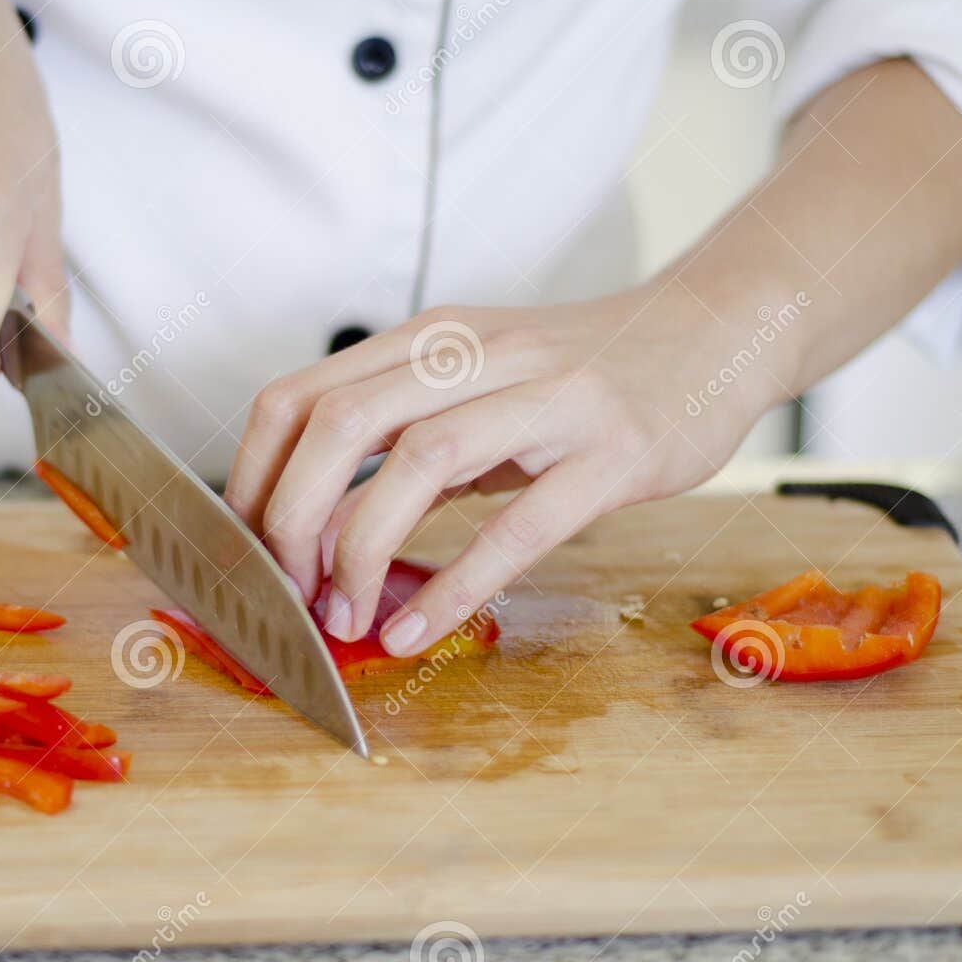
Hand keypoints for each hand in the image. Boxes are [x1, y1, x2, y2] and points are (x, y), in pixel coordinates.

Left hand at [224, 288, 786, 655]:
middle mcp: (477, 354)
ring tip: (343, 615)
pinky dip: (454, 586)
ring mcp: (549, 400)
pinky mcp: (612, 453)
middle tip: (287, 590)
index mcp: (430, 339)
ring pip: (420, 461)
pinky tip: (415, 630)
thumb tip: (327, 528)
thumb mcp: (481, 383)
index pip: (299, 394)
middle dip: (291, 517)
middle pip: (341, 422)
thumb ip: (410, 439)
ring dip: (360, 550)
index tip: (246, 547)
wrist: (715, 332)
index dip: (254, 476)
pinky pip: (519, 526)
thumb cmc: (585, 372)